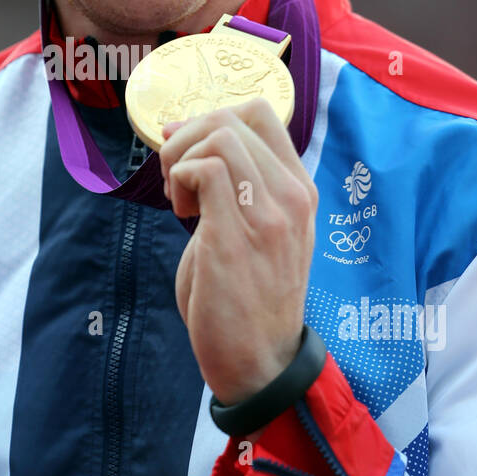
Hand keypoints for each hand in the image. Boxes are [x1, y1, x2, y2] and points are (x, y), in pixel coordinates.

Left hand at [159, 99, 317, 406]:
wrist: (260, 363)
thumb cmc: (249, 298)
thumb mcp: (257, 230)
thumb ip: (235, 186)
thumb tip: (185, 136)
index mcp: (299, 191)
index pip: (262, 112)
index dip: (214, 118)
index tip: (190, 153)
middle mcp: (292, 197)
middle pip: (236, 117)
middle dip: (190, 136)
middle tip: (177, 178)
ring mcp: (269, 215)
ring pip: (220, 136)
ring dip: (182, 157)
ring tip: (180, 198)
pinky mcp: (237, 236)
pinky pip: (206, 170)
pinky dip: (181, 179)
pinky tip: (182, 211)